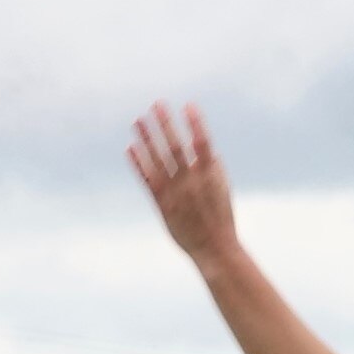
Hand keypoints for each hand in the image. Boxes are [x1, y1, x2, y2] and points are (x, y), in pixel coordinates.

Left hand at [127, 104, 239, 263]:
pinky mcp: (162, 203)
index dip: (195, 124)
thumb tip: (209, 151)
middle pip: (175, 147)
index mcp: (210, 176)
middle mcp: (191, 181)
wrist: (214, 248)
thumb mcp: (224, 190)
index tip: (188, 105)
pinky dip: (139, 163)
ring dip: (146, 138)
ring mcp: (175, 192)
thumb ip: (215, 170)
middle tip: (157, 104)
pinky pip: (148, 179)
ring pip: (157, 160)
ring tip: (137, 120)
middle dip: (165, 124)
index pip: (202, 143)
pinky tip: (130, 148)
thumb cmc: (221, 218)